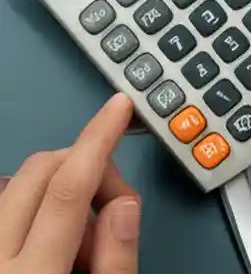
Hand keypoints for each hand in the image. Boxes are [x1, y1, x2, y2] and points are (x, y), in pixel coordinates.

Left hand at [0, 94, 139, 273]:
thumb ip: (117, 260)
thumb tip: (125, 203)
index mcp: (30, 273)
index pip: (68, 189)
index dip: (99, 140)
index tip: (119, 106)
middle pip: (41, 173)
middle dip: (89, 169)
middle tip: (117, 208)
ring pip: (19, 182)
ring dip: (62, 193)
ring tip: (85, 240)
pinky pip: (4, 204)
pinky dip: (36, 208)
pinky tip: (55, 244)